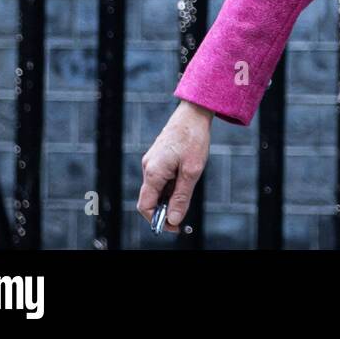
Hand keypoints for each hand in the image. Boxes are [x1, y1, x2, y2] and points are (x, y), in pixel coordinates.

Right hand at [137, 99, 213, 233]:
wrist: (193, 113)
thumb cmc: (193, 139)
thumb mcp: (192, 171)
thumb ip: (181, 196)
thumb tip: (173, 219)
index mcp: (153, 173)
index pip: (146, 207)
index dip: (158, 220)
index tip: (175, 225)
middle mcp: (148, 168)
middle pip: (150, 199)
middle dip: (165, 208)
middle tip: (184, 209)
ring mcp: (151, 162)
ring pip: (156, 188)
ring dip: (170, 195)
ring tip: (189, 184)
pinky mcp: (158, 157)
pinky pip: (160, 177)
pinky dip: (171, 184)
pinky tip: (186, 175)